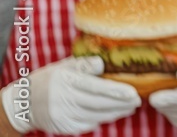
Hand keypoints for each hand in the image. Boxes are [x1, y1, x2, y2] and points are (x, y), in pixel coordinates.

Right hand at [1, 56, 139, 133]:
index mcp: (65, 80)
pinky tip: (114, 113)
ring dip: (116, 112)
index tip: (133, 92)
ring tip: (130, 107)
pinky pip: (89, 124)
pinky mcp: (64, 127)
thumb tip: (105, 62)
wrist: (24, 103)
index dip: (115, 91)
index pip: (95, 87)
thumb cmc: (50, 79)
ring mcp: (63, 115)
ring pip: (96, 116)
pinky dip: (103, 119)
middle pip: (98, 103)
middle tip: (138, 100)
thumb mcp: (63, 66)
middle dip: (121, 103)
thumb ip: (84, 64)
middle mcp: (63, 98)